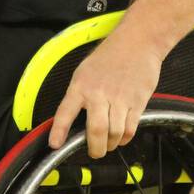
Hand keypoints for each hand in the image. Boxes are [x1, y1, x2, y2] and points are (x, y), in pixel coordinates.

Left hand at [48, 32, 162, 158]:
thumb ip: (80, 94)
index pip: (65, 112)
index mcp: (81, 85)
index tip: (55, 144)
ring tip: (109, 143)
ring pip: (114, 134)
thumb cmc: (111, 55)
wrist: (138, 41)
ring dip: (111, 144)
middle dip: (95, 149)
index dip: (59, 131)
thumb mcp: (86, 70)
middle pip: (96, 131)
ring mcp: (119, 98)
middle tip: (94, 152)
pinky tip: (122, 135)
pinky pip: (130, 129)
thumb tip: (74, 120)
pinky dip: (125, 138)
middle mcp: (99, 93)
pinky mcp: (137, 102)